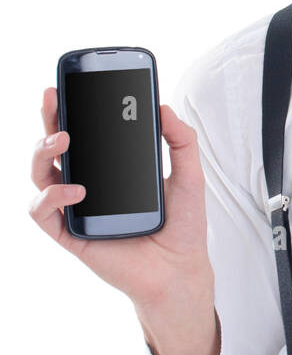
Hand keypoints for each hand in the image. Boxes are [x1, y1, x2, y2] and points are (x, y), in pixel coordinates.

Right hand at [29, 87, 215, 314]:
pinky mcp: (71, 235)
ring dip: (42, 151)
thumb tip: (163, 107)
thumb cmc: (183, 227)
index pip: (84, 133)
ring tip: (62, 139)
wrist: (182, 270)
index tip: (70, 84)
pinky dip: (52, 196)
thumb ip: (181, 140)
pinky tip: (76, 190)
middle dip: (48, 119)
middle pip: (55, 147)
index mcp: (110, 170)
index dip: (71, 109)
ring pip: (40, 174)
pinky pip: (43, 212)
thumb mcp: (188, 175)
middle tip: (53, 97)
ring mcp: (76, 209)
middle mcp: (88, 186)